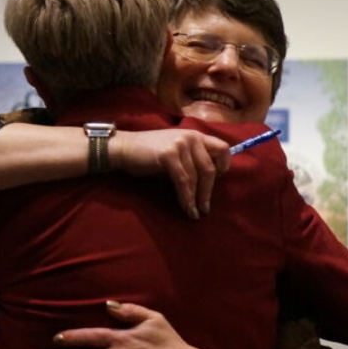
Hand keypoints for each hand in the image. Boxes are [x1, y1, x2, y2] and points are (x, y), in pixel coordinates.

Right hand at [110, 129, 230, 218]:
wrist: (124, 149)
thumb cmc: (149, 153)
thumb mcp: (176, 152)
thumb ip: (191, 160)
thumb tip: (206, 182)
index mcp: (196, 135)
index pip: (223, 148)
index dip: (223, 166)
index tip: (216, 181)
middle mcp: (192, 137)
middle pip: (210, 168)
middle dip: (208, 191)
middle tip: (205, 208)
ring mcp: (180, 145)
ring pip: (196, 177)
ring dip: (196, 199)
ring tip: (194, 213)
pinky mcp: (169, 155)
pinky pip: (183, 181)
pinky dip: (185, 197)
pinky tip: (186, 208)